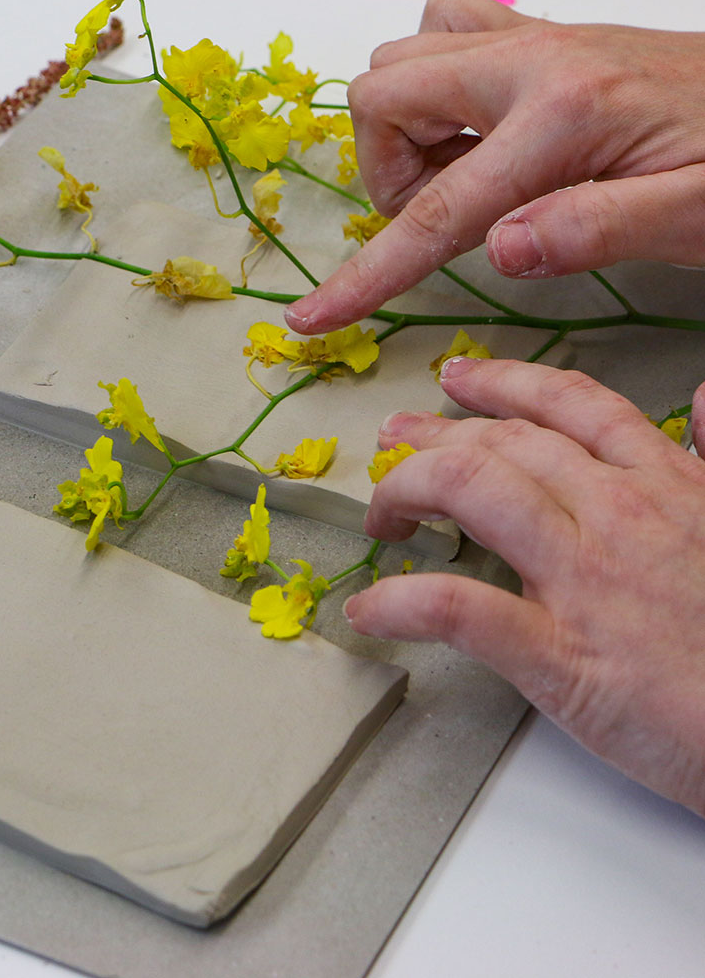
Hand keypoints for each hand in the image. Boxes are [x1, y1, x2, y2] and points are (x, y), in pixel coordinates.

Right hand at [285, 0, 704, 334]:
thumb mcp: (693, 216)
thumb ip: (595, 229)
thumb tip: (501, 250)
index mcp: (563, 116)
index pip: (435, 210)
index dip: (365, 275)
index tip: (313, 316)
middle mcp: (534, 62)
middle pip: (385, 98)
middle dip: (388, 174)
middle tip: (444, 215)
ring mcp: (534, 42)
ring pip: (405, 57)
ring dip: (407, 127)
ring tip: (463, 174)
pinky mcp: (541, 40)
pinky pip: (445, 31)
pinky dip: (433, 85)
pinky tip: (475, 130)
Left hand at [344, 358, 704, 815]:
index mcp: (662, 482)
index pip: (566, 405)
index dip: (502, 382)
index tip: (457, 379)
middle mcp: (615, 513)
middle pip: (500, 444)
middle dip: (434, 436)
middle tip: (393, 440)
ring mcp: (583, 579)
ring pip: (470, 492)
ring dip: (407, 490)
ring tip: (381, 510)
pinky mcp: (560, 654)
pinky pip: (457, 609)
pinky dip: (400, 603)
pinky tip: (371, 611)